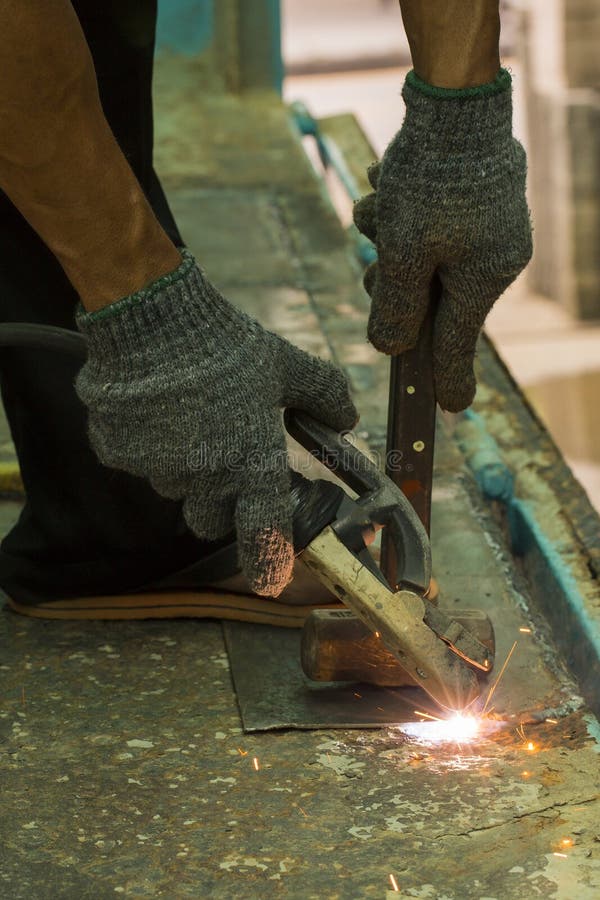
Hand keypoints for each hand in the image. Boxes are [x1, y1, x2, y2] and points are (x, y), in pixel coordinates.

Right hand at [75, 252, 356, 595]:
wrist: (154, 316)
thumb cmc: (227, 344)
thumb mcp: (288, 367)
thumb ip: (325, 397)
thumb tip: (347, 421)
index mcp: (250, 461)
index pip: (263, 532)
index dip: (267, 562)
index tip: (270, 582)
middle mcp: (204, 477)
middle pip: (211, 518)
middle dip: (219, 500)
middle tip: (224, 457)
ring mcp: (157, 468)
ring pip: (174, 487)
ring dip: (183, 468)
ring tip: (189, 417)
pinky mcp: (119, 452)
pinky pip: (137, 462)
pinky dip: (147, 445)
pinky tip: (156, 408)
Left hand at [353, 69, 531, 411]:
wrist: (455, 102)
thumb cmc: (432, 182)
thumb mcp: (404, 253)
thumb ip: (395, 307)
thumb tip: (390, 348)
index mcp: (483, 279)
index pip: (456, 343)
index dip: (447, 378)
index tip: (450, 410)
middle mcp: (490, 258)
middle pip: (426, 298)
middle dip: (391, 283)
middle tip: (374, 266)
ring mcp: (482, 227)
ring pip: (417, 257)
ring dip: (389, 237)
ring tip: (386, 203)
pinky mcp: (467, 200)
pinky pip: (424, 224)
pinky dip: (400, 211)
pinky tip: (393, 183)